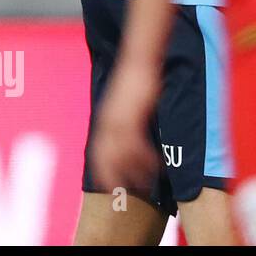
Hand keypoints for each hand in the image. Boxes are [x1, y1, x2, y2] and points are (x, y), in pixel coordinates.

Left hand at [89, 59, 159, 192]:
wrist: (139, 62)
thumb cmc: (136, 80)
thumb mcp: (125, 103)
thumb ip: (124, 117)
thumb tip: (129, 130)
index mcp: (104, 121)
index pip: (98, 153)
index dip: (103, 171)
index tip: (108, 186)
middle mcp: (107, 125)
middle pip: (106, 160)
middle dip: (115, 178)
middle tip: (126, 193)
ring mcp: (118, 122)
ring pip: (122, 157)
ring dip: (135, 172)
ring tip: (147, 184)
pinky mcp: (132, 118)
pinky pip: (137, 146)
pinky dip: (146, 159)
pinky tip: (156, 166)